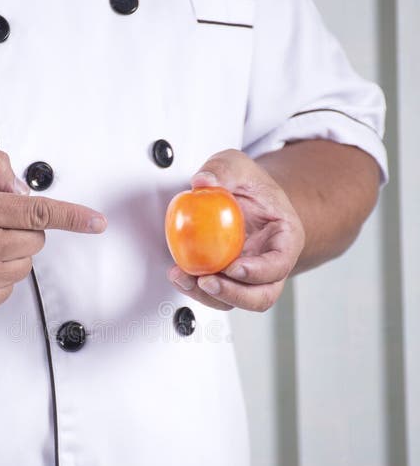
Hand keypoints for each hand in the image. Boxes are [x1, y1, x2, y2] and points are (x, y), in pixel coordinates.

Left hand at [167, 149, 304, 311]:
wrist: (244, 196)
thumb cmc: (249, 185)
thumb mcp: (238, 165)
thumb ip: (223, 169)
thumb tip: (203, 182)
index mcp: (285, 239)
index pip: (279, 264)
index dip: (259, 272)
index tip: (233, 267)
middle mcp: (270, 263)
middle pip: (262, 296)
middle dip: (233, 295)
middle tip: (206, 282)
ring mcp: (249, 275)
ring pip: (236, 300)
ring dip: (209, 297)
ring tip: (185, 278)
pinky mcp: (227, 279)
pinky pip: (215, 293)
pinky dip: (196, 290)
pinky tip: (180, 274)